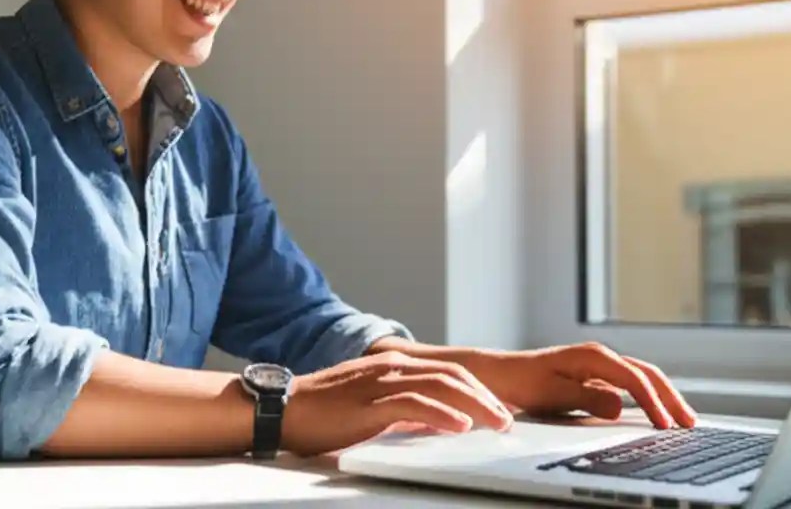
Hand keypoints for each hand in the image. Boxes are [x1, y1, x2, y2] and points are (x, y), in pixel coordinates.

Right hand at [280, 350, 515, 455]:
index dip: (478, 387)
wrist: (282, 409)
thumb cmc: (323, 412)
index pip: (447, 370)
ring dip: (474, 405)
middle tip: (507, 418)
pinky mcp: (370, 403)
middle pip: (452, 375)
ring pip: (440, 385)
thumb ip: (404, 409)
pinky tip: (460, 426)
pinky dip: (442, 414)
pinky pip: (415, 404)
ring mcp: (381, 382)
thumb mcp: (372, 406)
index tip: (499, 407)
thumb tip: (437, 422)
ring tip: (496, 423)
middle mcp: (392, 367)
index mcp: (394, 366)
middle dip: (485, 396)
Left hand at [476, 343, 696, 429]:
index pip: (634, 379)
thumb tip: (619, 406)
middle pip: (647, 374)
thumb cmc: (524, 382)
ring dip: (664, 396)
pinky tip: (658, 411)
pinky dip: (649, 397)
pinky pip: (631, 385)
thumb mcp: (553, 394)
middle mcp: (601, 357)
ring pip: (643, 378)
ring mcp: (601, 366)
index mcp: (593, 357)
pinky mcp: (598, 376)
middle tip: (689, 422)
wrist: (505, 375)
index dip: (652, 402)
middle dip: (670, 397)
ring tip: (683, 418)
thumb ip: (587, 398)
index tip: (664, 424)